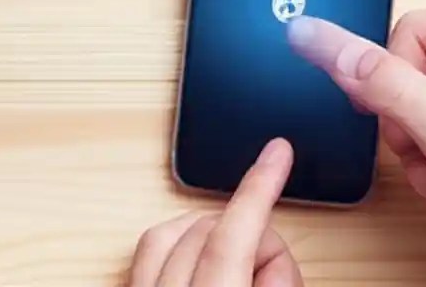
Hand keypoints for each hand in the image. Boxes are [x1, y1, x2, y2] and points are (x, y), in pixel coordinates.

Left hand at [130, 139, 302, 286]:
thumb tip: (275, 263)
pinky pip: (146, 253)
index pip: (230, 238)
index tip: (277, 152)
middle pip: (207, 230)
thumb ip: (279, 284)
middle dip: (251, 238)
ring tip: (245, 272)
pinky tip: (204, 264)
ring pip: (167, 233)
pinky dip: (176, 245)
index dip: (258, 190)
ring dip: (211, 234)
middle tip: (277, 277)